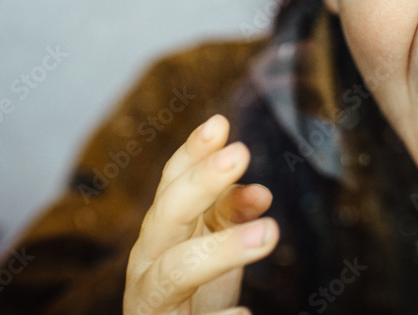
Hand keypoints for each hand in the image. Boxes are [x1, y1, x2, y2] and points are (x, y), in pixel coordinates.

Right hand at [124, 114, 277, 314]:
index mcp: (161, 233)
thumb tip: (259, 191)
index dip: (192, 153)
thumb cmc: (192, 294)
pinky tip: (243, 314)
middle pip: (166, 216)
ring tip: (269, 233)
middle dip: (200, 182)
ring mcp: (152, 303)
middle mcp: (148, 263)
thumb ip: (230, 213)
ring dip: (222, 250)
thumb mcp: (211, 246)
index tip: (219, 123)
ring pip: (175, 272)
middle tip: (241, 153)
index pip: (171, 184)